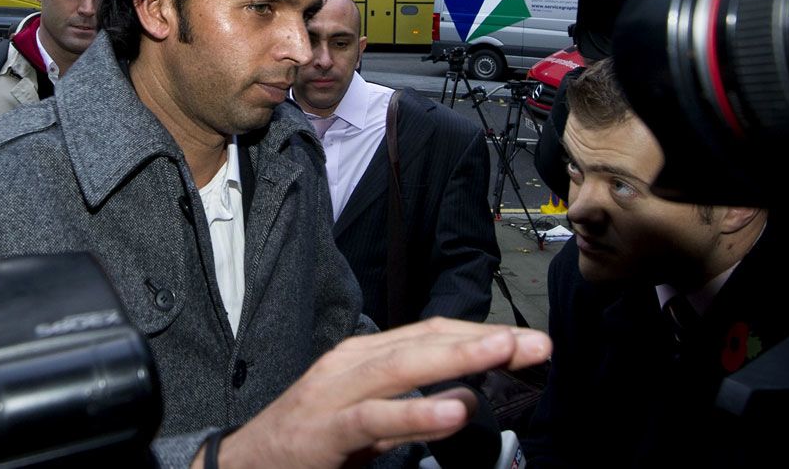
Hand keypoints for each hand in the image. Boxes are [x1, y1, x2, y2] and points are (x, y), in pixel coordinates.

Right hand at [210, 317, 550, 468]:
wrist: (250, 462)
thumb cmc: (316, 437)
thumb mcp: (374, 417)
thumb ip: (418, 407)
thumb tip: (469, 396)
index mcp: (368, 354)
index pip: (434, 333)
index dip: (483, 334)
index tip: (529, 342)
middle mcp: (354, 360)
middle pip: (428, 341)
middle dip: (486, 341)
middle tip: (539, 345)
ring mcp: (338, 390)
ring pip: (405, 367)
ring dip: (460, 358)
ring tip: (506, 353)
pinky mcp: (327, 428)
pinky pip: (377, 418)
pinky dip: (417, 412)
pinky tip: (454, 410)